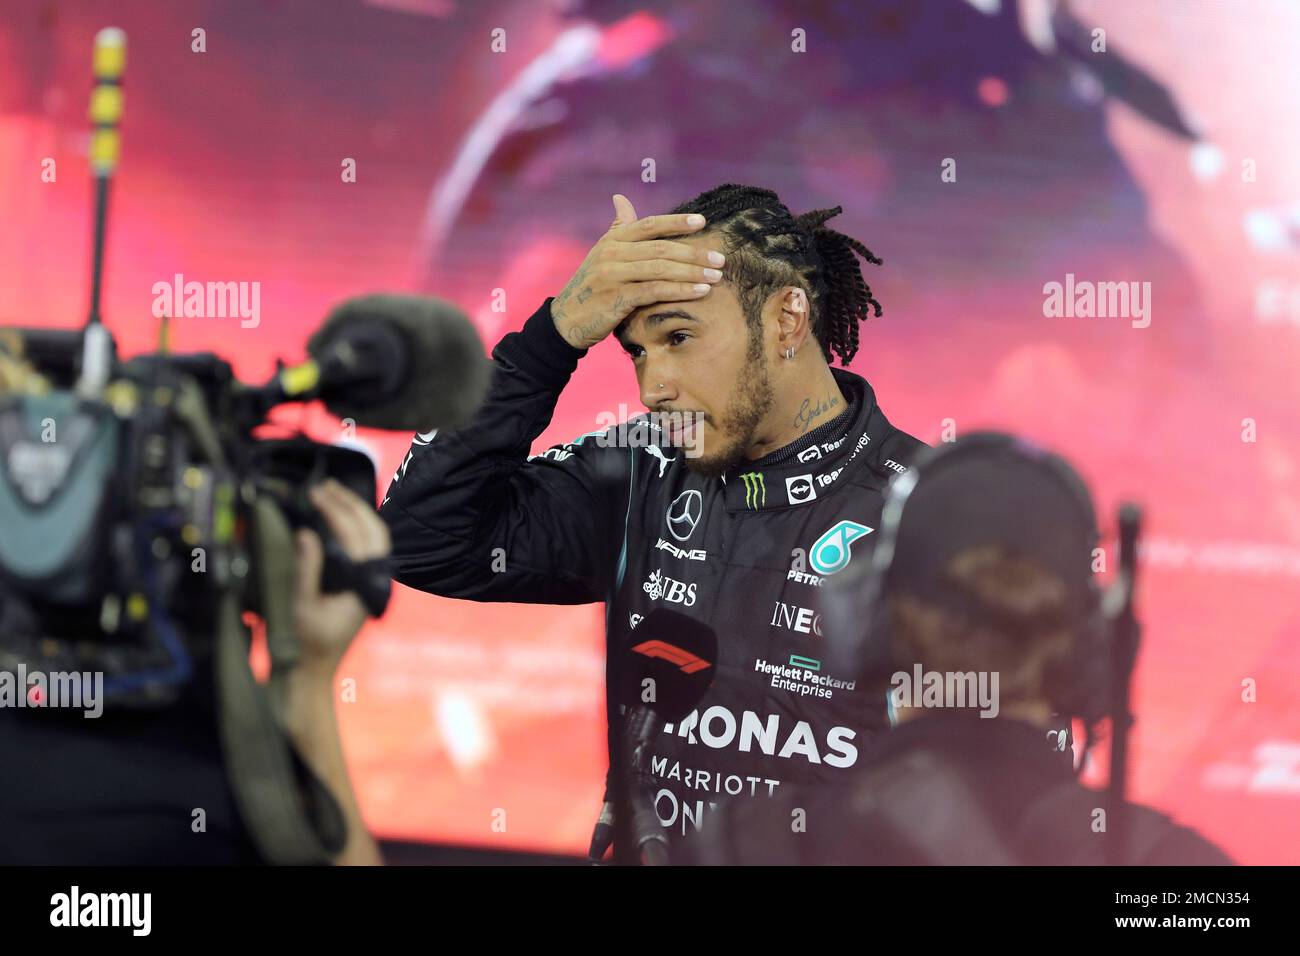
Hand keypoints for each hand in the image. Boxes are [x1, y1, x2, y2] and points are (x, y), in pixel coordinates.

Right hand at [292, 479, 391, 675]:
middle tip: (327, 486)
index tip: (317, 494)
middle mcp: (375, 581)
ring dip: (357, 512)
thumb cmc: (306, 642)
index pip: (356, 537)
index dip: (337, 511)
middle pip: (374, 531)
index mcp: (365, 585)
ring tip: (333, 492)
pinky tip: (339, 516)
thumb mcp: (301, 605)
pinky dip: (356, 527)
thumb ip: (307, 568)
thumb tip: (306, 533)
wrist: (312, 670)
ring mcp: (372, 582)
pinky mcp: (363, 584)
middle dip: (352, 504)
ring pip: (375, 537)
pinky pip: (368, 548)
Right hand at [550, 194, 726, 348]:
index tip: (703, 222)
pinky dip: (680, 290)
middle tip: (720, 259)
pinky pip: (655, 291)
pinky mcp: (617, 298)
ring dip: (692, 272)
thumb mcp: (602, 253)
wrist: (567, 319)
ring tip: (716, 276)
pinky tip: (700, 291)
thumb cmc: (592, 286)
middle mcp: (612, 253)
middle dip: (694, 253)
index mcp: (613, 239)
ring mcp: (613, 275)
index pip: (650, 225)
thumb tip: (621, 198)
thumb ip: (619, 228)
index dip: (677, 222)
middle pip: (661, 248)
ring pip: (661, 269)